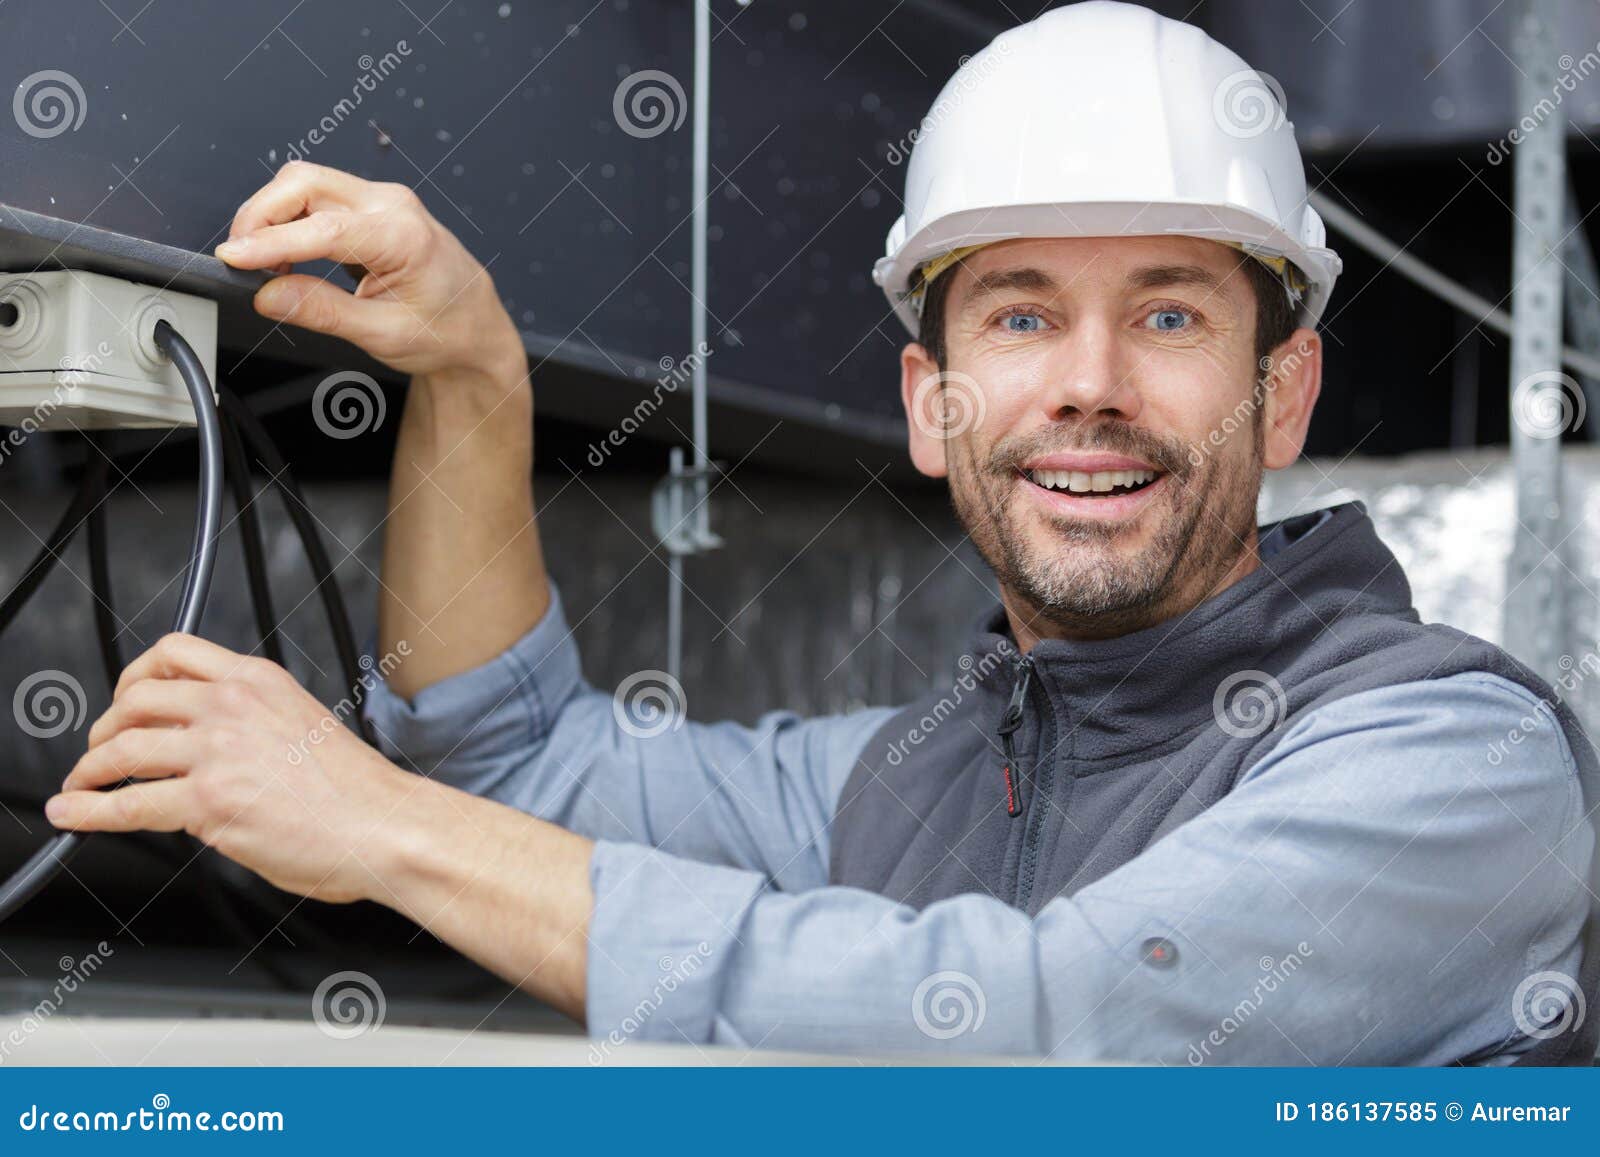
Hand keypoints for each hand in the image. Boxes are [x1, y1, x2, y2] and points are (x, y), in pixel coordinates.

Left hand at [46, 633, 420, 903]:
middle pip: (135, 697)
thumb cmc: (358, 790)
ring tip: (80, 787)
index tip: (126, 699)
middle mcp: (233, 706)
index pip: (174, 653)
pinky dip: (87, 811)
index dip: (134, 677)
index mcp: (259, 680)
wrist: (384, 824)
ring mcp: (218, 751)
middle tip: (100, 750)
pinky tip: (75, 815)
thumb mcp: (302, 722)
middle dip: (105, 726)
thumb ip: (250, 725)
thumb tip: (203, 751)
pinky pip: (126, 804)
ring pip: (121, 748)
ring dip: (89, 769)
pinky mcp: (208, 801)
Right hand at [216, 160, 524, 384]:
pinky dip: (290, 220)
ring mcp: (382, 200)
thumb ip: (323, 312)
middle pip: (303, 184)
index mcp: (404, 236)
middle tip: (242, 262)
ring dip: (272, 218)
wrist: (474, 325)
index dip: (270, 241)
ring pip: (305, 184)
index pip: (323, 228)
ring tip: (267, 266)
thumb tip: (268, 294)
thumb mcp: (383, 334)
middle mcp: (392, 206)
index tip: (233, 258)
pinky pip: (316, 197)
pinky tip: (288, 256)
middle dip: (260, 216)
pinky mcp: (370, 206)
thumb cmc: (446, 329)